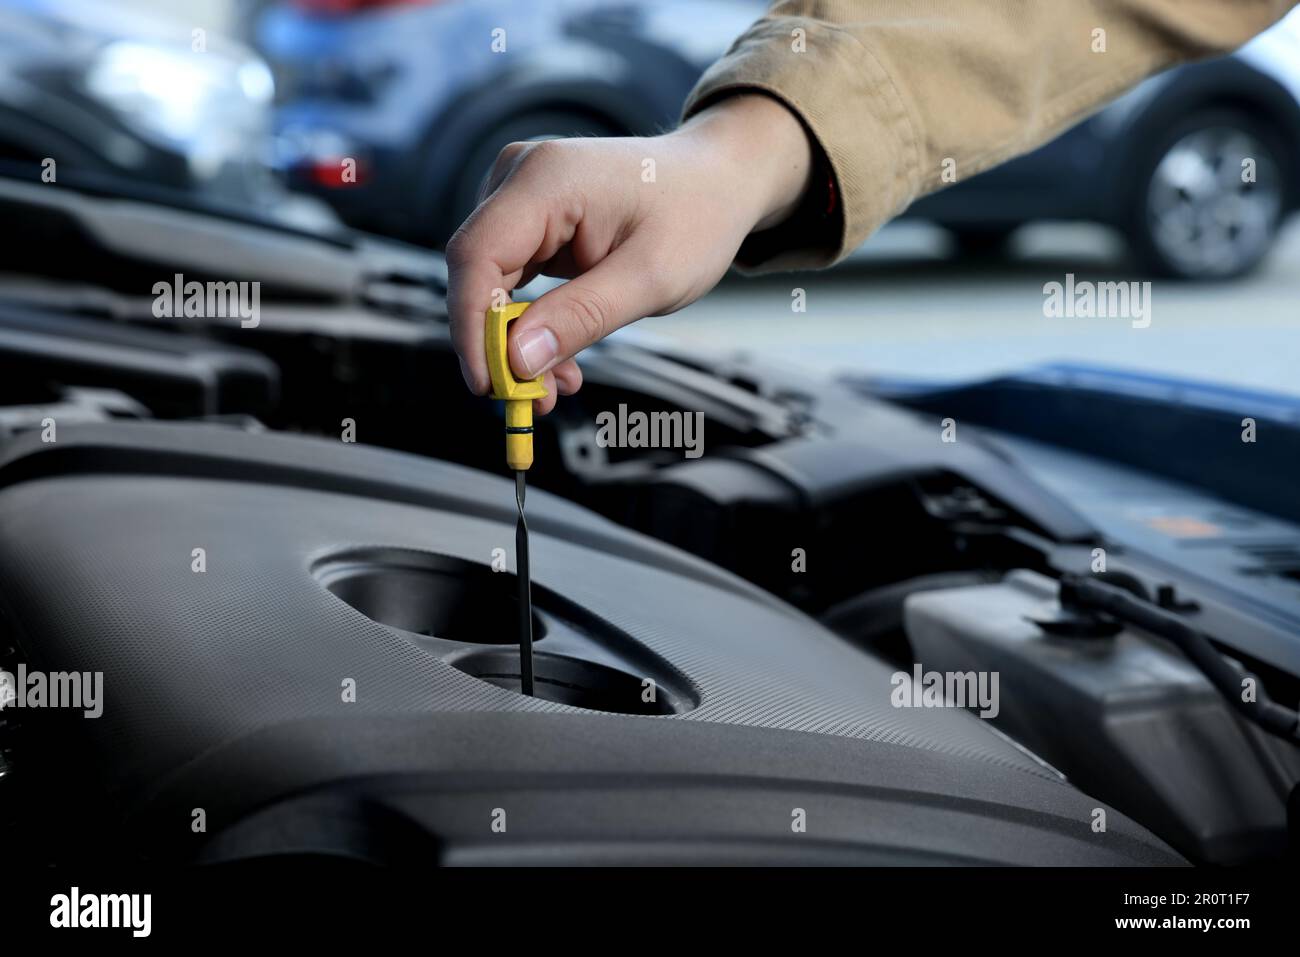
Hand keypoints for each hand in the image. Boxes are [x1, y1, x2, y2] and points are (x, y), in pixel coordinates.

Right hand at [446, 93, 812, 412]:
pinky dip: (531, 325)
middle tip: (535, 403)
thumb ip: (582, 317)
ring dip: (517, 343)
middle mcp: (521, 178)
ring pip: (490, 285)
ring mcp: (521, 196)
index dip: (472, 326)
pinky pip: (510, 281)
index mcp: (546, 179)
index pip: (475, 256)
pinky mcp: (530, 219)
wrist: (718, 181)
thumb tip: (517, 360)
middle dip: (499, 346)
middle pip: (477, 273)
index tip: (490, 385)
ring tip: (559, 386)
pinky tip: (559, 358)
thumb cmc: (696, 216)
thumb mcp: (650, 278)